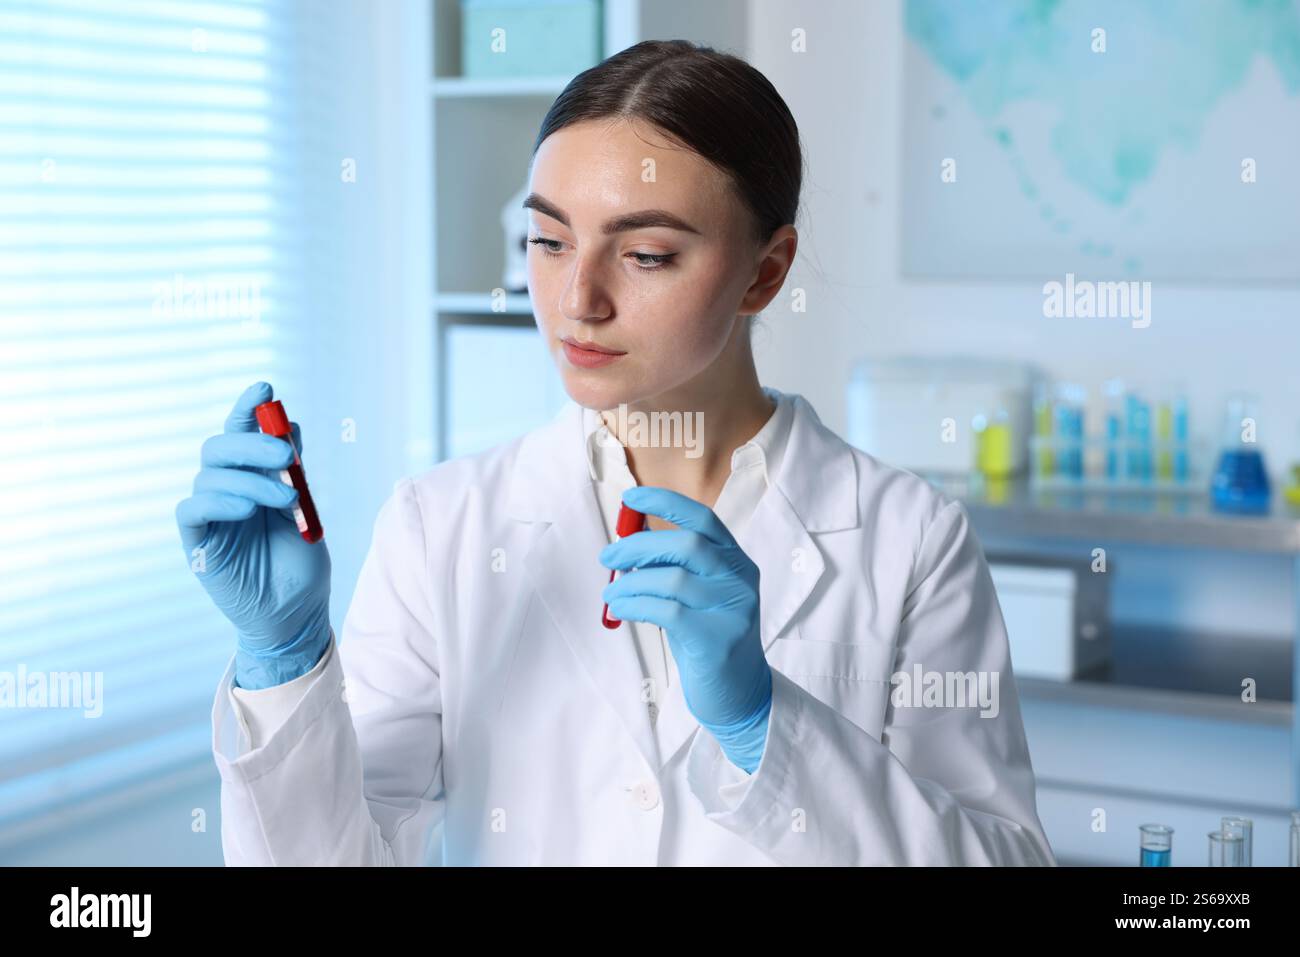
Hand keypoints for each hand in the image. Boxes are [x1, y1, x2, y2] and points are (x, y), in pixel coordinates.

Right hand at [175, 382, 331, 689]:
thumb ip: (294, 471)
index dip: (247, 408)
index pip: (241, 432)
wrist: (295, 614)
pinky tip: (248, 510)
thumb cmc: (299, 562)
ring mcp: (210, 515)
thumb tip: (289, 424)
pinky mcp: (198, 542)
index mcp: (252, 477)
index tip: (264, 388)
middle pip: (220, 447)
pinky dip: (219, 502)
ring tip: (286, 499)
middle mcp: (226, 490)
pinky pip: (193, 510)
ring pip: (211, 475)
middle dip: (253, 443)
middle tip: (289, 457)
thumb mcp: (305, 509)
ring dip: (251, 480)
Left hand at [600, 485, 771, 773]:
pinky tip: (621, 609)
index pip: (703, 519)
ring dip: (631, 583)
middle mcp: (741, 580)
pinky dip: (635, 605)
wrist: (738, 693)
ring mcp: (733, 609)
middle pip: (686, 544)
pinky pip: (667, 611)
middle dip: (638, 546)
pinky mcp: (718, 639)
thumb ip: (673, 567)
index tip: (630, 497)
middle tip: (608, 558)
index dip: (666, 503)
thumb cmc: (708, 638)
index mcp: (736, 561)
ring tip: (612, 594)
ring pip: (673, 579)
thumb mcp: (696, 595)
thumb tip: (629, 540)